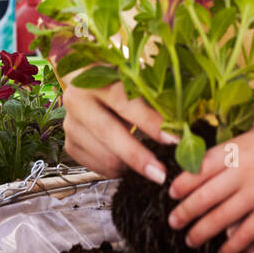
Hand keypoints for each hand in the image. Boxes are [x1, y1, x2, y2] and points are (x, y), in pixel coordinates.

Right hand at [61, 79, 175, 182]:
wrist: (90, 86)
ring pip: (103, 155)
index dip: (150, 122)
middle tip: (161, 174)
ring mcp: (71, 124)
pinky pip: (97, 167)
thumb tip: (183, 124)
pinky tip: (129, 163)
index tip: (173, 140)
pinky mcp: (70, 144)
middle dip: (138, 157)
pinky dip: (118, 170)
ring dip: (130, 166)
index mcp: (97, 78)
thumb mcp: (137, 82)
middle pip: (109, 132)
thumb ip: (155, 98)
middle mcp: (78, 100)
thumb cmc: (122, 83)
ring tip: (149, 166)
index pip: (125, 102)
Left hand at [166, 120, 253, 252]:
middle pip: (202, 196)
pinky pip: (245, 233)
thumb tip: (212, 149)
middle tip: (174, 221)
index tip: (173, 192)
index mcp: (236, 148)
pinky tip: (224, 251)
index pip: (198, 168)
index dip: (182, 183)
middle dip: (184, 212)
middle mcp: (241, 171)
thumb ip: (235, 142)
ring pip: (219, 218)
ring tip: (191, 239)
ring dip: (201, 231)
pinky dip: (231, 244)